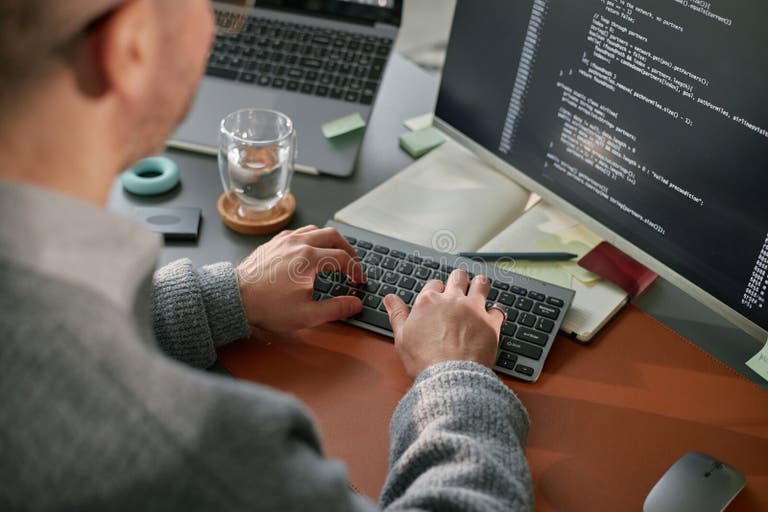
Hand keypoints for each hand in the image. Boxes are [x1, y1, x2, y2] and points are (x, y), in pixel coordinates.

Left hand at [237, 225, 365, 331]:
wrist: (235, 298)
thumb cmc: (267, 307)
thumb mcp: (306, 315)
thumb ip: (335, 309)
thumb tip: (355, 304)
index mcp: (308, 258)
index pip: (342, 258)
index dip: (356, 269)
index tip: (359, 280)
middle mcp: (298, 243)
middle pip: (333, 236)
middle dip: (348, 249)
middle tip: (353, 263)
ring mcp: (284, 240)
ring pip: (315, 230)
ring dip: (330, 240)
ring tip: (335, 254)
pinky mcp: (273, 243)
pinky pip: (298, 232)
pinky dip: (311, 238)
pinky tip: (310, 250)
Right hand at [383, 269, 503, 377]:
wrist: (450, 377)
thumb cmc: (424, 360)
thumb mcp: (401, 336)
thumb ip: (397, 314)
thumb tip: (389, 298)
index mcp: (429, 301)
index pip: (434, 283)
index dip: (436, 289)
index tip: (438, 297)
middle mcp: (452, 300)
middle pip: (458, 276)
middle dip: (458, 280)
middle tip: (459, 287)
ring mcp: (474, 309)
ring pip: (481, 284)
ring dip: (480, 285)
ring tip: (479, 288)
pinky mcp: (491, 323)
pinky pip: (498, 309)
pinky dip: (495, 312)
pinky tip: (492, 316)